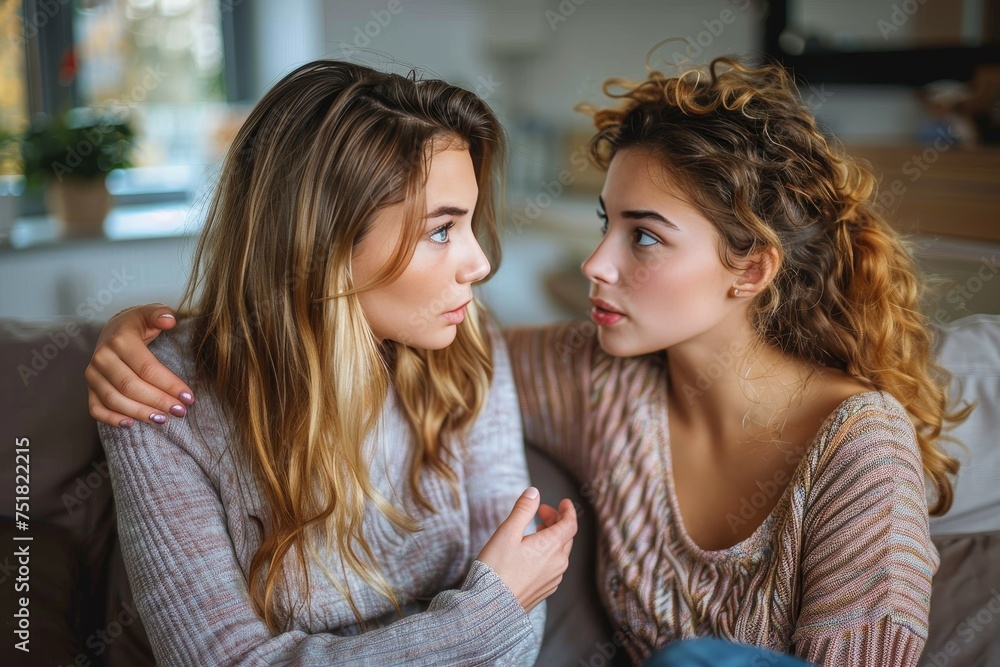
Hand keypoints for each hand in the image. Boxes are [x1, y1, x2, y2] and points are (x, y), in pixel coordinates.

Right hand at [85, 303, 192, 426]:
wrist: (113, 330)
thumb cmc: (137, 325)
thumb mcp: (150, 313)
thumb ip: (161, 314)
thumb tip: (169, 320)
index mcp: (120, 340)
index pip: (147, 368)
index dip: (169, 384)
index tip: (189, 397)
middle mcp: (102, 358)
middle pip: (131, 387)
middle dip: (158, 401)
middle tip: (180, 411)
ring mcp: (92, 375)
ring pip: (114, 400)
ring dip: (140, 413)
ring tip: (163, 419)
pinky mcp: (88, 388)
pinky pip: (96, 408)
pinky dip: (111, 419)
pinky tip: (131, 424)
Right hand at [476, 487, 576, 611]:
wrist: (491, 607)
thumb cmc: (496, 568)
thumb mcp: (507, 532)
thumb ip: (523, 510)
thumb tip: (534, 492)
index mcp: (551, 547)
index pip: (570, 524)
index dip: (568, 510)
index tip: (564, 502)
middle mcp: (558, 563)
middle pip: (566, 537)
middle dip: (556, 521)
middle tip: (540, 513)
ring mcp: (553, 579)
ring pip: (560, 552)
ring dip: (552, 538)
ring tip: (533, 531)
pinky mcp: (545, 590)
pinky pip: (554, 566)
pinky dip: (548, 553)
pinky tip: (532, 554)